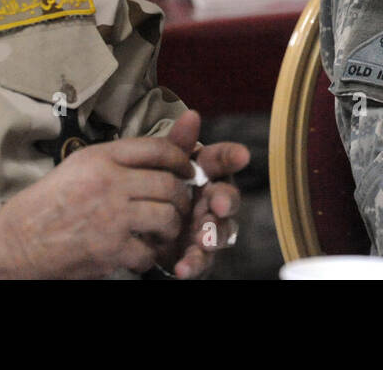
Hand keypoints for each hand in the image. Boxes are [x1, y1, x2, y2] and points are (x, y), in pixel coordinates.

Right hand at [0, 134, 193, 278]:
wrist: (12, 243)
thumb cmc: (45, 204)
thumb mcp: (78, 167)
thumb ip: (118, 160)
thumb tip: (162, 151)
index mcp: (100, 157)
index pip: (157, 148)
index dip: (181, 158)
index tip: (186, 170)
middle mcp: (110, 182)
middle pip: (169, 184)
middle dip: (182, 197)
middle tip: (180, 206)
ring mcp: (112, 216)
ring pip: (167, 217)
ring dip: (171, 227)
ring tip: (163, 231)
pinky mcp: (110, 249)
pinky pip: (149, 251)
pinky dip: (149, 256)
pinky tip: (139, 252)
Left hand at [164, 110, 250, 278]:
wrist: (141, 218)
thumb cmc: (161, 185)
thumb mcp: (163, 164)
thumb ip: (177, 143)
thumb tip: (191, 114)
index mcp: (208, 172)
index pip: (224, 160)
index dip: (232, 158)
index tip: (241, 155)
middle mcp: (214, 199)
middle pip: (228, 199)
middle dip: (226, 202)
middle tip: (217, 204)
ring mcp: (208, 228)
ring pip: (220, 233)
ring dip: (213, 237)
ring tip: (202, 240)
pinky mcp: (197, 254)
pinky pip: (201, 261)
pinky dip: (193, 265)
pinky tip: (183, 268)